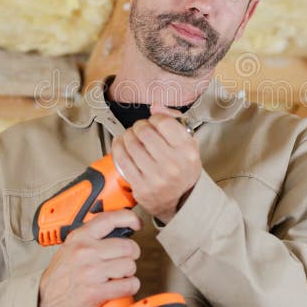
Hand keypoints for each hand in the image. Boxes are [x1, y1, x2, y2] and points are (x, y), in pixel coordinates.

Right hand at [37, 210, 141, 306]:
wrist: (45, 301)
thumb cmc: (61, 274)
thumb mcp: (71, 247)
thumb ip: (92, 237)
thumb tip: (121, 229)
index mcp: (80, 237)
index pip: (110, 219)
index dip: (130, 218)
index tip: (137, 224)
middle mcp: (85, 252)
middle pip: (128, 246)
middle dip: (130, 255)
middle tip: (123, 261)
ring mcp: (91, 272)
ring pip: (130, 266)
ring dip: (129, 273)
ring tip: (117, 276)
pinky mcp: (96, 292)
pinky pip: (128, 285)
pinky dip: (130, 287)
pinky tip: (120, 287)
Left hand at [111, 104, 201, 223]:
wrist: (181, 200)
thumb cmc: (183, 167)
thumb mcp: (188, 143)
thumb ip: (174, 120)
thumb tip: (155, 106)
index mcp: (187, 150)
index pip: (163, 122)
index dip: (154, 119)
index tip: (153, 123)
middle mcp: (173, 164)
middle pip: (144, 131)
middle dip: (139, 126)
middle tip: (140, 130)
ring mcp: (156, 177)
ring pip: (131, 143)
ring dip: (127, 136)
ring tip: (131, 137)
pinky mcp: (141, 186)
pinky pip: (122, 159)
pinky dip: (118, 147)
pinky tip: (121, 144)